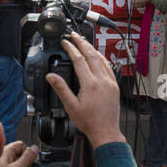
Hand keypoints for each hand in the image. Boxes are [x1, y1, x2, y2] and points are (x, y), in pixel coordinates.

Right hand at [45, 33, 124, 147]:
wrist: (106, 132)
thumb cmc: (89, 122)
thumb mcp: (71, 106)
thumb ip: (61, 89)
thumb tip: (51, 76)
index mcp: (90, 84)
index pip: (79, 60)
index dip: (71, 49)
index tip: (65, 42)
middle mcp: (102, 80)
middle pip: (91, 55)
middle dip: (82, 43)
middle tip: (74, 35)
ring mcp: (110, 82)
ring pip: (102, 59)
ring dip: (92, 49)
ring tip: (84, 42)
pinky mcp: (115, 86)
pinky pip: (109, 67)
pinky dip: (102, 58)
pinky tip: (98, 57)